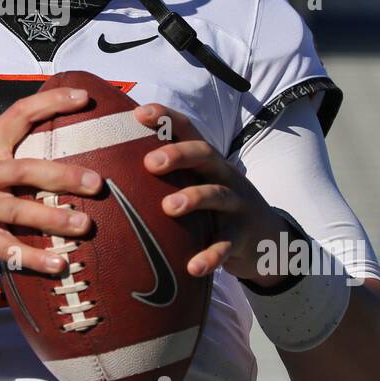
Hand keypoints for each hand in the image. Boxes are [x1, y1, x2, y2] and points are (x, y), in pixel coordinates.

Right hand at [0, 87, 100, 283]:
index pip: (19, 115)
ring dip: (53, 217)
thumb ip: (8, 162)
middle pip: (25, 168)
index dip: (51, 103)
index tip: (83, 97)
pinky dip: (33, 256)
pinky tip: (58, 264)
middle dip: (63, 174)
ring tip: (85, 225)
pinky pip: (5, 247)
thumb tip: (58, 159)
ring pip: (17, 208)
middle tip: (97, 183)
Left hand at [133, 103, 290, 285]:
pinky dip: (211, 255)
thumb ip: (169, 174)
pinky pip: (227, 244)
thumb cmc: (217, 207)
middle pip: (205, 155)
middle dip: (179, 155)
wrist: (270, 239)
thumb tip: (109, 167)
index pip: (188, 130)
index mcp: (208, 161)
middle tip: (150, 163)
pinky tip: (192, 266)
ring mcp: (237, 205)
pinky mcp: (243, 236)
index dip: (166, 118)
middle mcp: (224, 176)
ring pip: (217, 194)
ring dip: (193, 198)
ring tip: (168, 207)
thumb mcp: (200, 183)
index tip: (138, 113)